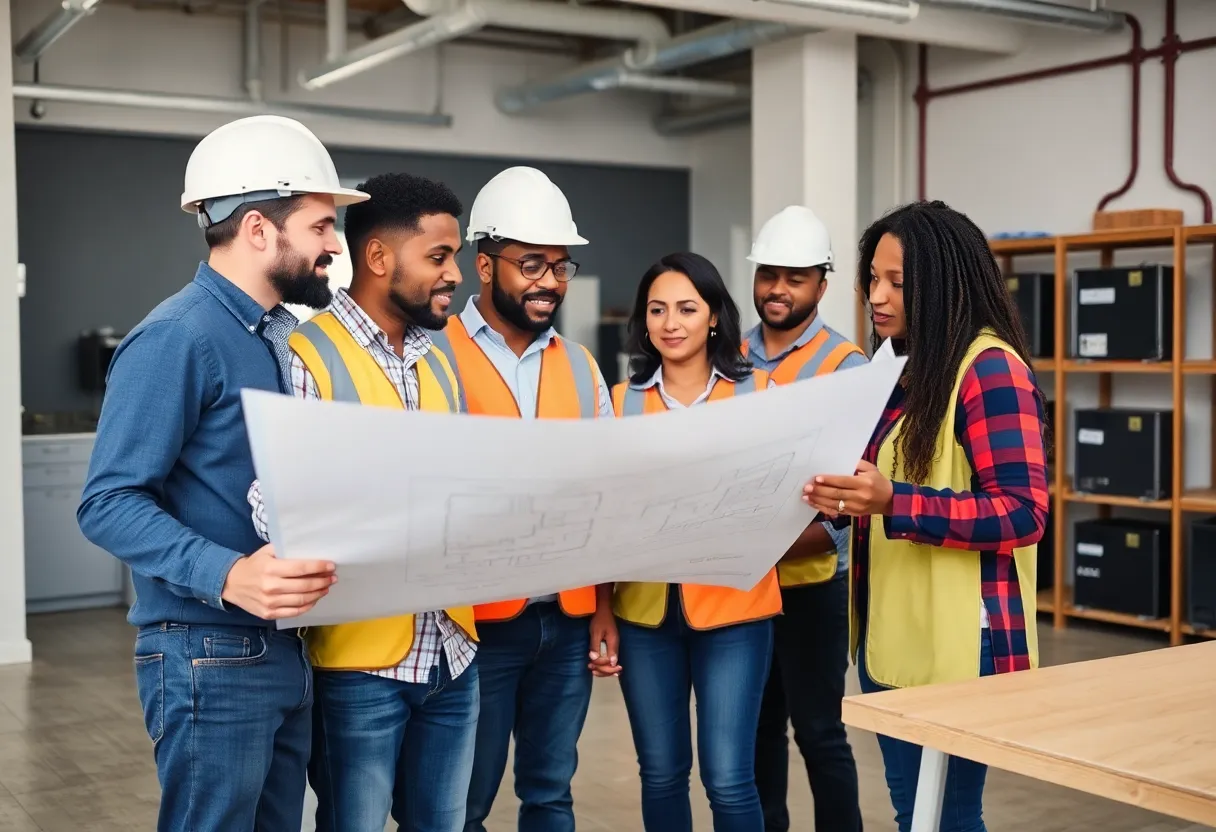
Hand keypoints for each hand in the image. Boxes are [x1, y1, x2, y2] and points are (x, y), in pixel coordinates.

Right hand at [221, 543, 336, 619]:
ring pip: (302, 600)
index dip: (319, 567)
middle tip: (332, 577)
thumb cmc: (254, 565)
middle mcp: (270, 587)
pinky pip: (294, 612)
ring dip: (318, 593)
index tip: (331, 565)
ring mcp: (269, 602)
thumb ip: (286, 550)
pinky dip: (308, 606)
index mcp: (270, 568)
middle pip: (304, 585)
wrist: (231, 583)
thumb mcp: (267, 552)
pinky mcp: (269, 614)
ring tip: (326, 587)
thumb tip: (311, 549)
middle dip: (322, 581)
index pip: (301, 568)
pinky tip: (314, 599)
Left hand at [587, 609, 621, 677]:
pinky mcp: (611, 645)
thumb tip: (594, 659)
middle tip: (592, 669)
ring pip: (612, 663)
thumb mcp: (595, 632)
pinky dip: (604, 664)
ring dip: (603, 668)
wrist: (604, 610)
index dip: (601, 665)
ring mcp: (614, 646)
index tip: (591, 663)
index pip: (610, 661)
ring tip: (593, 669)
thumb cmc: (599, 620)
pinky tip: (598, 666)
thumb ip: (595, 645)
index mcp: (613, 643)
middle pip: (613, 664)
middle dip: (603, 670)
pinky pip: (610, 658)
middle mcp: (615, 647)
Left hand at [802, 460, 894, 517]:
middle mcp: (860, 496)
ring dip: (818, 500)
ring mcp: (856, 507)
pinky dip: (823, 508)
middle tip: (807, 487)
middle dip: (820, 491)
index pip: (844, 482)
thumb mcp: (871, 468)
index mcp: (864, 483)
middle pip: (837, 494)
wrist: (889, 500)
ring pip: (834, 504)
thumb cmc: (878, 481)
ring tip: (806, 496)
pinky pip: (836, 511)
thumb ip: (857, 464)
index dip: (830, 480)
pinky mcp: (853, 514)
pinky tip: (813, 504)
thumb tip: (838, 460)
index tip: (817, 478)